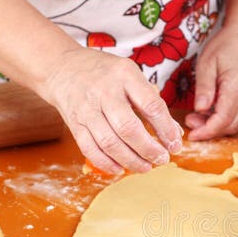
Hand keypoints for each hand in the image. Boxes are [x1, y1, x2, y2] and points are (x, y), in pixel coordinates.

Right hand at [39, 47, 182, 173]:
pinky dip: (106, 163)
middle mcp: (104, 91)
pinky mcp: (74, 123)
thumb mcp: (132, 77)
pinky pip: (89, 149)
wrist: (62, 67)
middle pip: (128, 128)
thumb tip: (175, 134)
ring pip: (109, 142)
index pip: (150, 105)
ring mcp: (86, 108)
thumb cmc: (106, 74)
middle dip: (149, 149)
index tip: (175, 145)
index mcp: (125, 75)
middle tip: (162, 159)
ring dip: (131, 160)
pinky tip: (120, 169)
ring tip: (146, 167)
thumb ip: (153, 103)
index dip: (166, 129)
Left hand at [185, 25, 237, 139]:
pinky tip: (208, 112)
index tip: (192, 135)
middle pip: (230, 126)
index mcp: (236, 86)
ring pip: (234, 124)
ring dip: (215, 126)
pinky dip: (222, 120)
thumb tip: (200, 110)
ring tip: (196, 117)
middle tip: (190, 122)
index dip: (207, 131)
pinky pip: (237, 117)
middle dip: (209, 131)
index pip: (223, 119)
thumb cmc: (225, 47)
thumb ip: (204, 88)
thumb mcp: (206, 63)